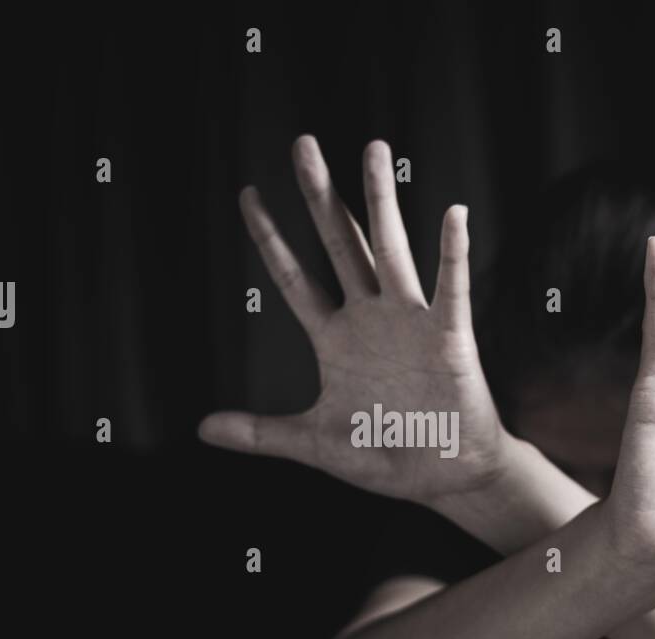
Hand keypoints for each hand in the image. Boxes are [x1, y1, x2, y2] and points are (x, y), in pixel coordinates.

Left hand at [198, 135, 512, 505]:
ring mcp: (409, 322)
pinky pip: (450, 288)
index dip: (270, 239)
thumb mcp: (314, 444)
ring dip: (381, 202)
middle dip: (320, 196)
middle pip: (339, 244)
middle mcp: (369, 318)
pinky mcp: (449, 337)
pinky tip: (452, 213)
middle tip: (302, 145)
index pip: (294, 278)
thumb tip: (202, 428)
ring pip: (390, 249)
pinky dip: (452, 253)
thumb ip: (261, 433)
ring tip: (373, 150)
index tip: (248, 195)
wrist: (443, 477)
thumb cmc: (386, 456)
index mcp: (335, 339)